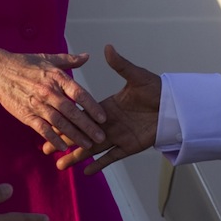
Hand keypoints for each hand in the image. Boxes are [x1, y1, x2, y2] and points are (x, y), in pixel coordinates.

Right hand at [0, 45, 105, 151]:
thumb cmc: (25, 64)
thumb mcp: (48, 58)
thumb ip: (69, 60)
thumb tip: (87, 56)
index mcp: (56, 77)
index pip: (79, 93)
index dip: (92, 106)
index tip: (103, 118)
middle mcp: (48, 91)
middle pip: (71, 112)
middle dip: (87, 126)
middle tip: (101, 137)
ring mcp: (37, 104)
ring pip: (59, 123)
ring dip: (74, 135)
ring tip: (87, 145)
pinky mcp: (26, 114)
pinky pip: (42, 129)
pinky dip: (53, 138)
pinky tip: (63, 147)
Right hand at [44, 44, 160, 173]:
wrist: (175, 106)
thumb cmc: (156, 89)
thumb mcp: (136, 76)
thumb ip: (120, 65)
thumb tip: (108, 48)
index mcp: (106, 106)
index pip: (81, 114)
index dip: (65, 119)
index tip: (49, 122)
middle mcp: (108, 123)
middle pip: (80, 134)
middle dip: (63, 141)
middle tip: (45, 150)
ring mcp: (117, 136)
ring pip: (91, 149)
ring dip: (76, 157)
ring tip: (60, 166)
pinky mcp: (128, 147)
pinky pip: (111, 158)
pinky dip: (99, 165)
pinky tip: (85, 172)